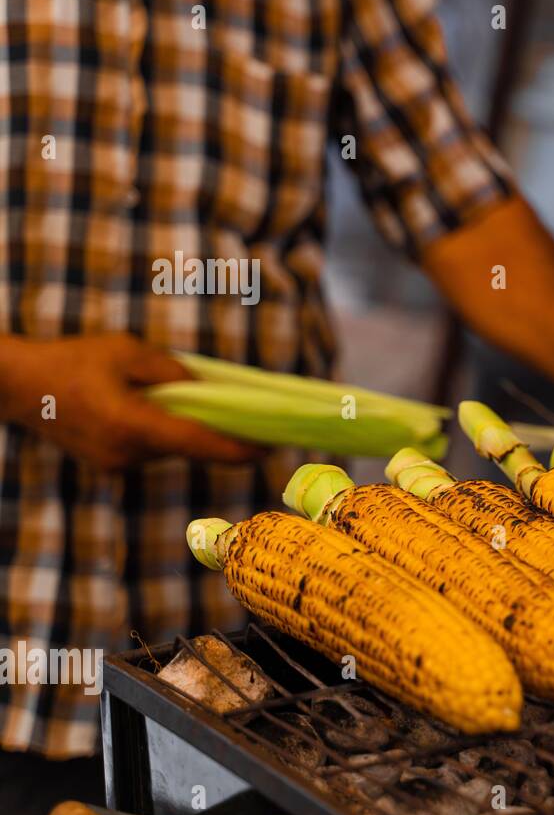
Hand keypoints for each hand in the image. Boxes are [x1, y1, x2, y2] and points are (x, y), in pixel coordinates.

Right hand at [0, 333, 262, 471]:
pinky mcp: (109, 464)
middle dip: (219, 437)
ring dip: (189, 433)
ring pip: (169, 450)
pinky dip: (165, 433)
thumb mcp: (128, 351)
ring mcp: (116, 463)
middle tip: (256, 426)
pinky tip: (169, 413)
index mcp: (132, 424)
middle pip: (188, 449)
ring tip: (211, 411)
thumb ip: (173, 371)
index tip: (268, 450)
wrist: (16, 386)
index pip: (197, 444)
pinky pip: (151, 449)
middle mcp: (127, 453)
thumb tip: (206, 390)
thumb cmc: (72, 360)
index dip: (237, 449)